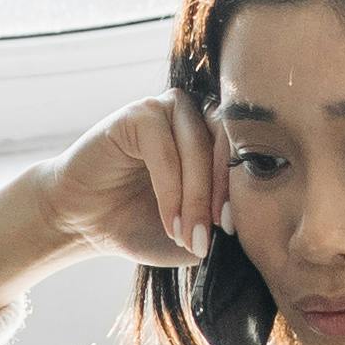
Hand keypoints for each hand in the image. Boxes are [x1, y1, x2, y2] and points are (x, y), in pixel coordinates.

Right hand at [44, 94, 231, 278]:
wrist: (84, 223)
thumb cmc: (141, 225)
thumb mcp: (194, 233)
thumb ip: (223, 223)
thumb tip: (260, 224)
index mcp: (215, 136)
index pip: (245, 152)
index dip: (244, 191)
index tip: (232, 232)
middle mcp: (195, 115)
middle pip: (226, 144)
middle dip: (221, 194)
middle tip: (212, 235)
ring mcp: (166, 109)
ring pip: (197, 147)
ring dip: (195, 197)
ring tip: (187, 235)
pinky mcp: (137, 113)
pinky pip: (164, 148)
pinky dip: (170, 189)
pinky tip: (168, 220)